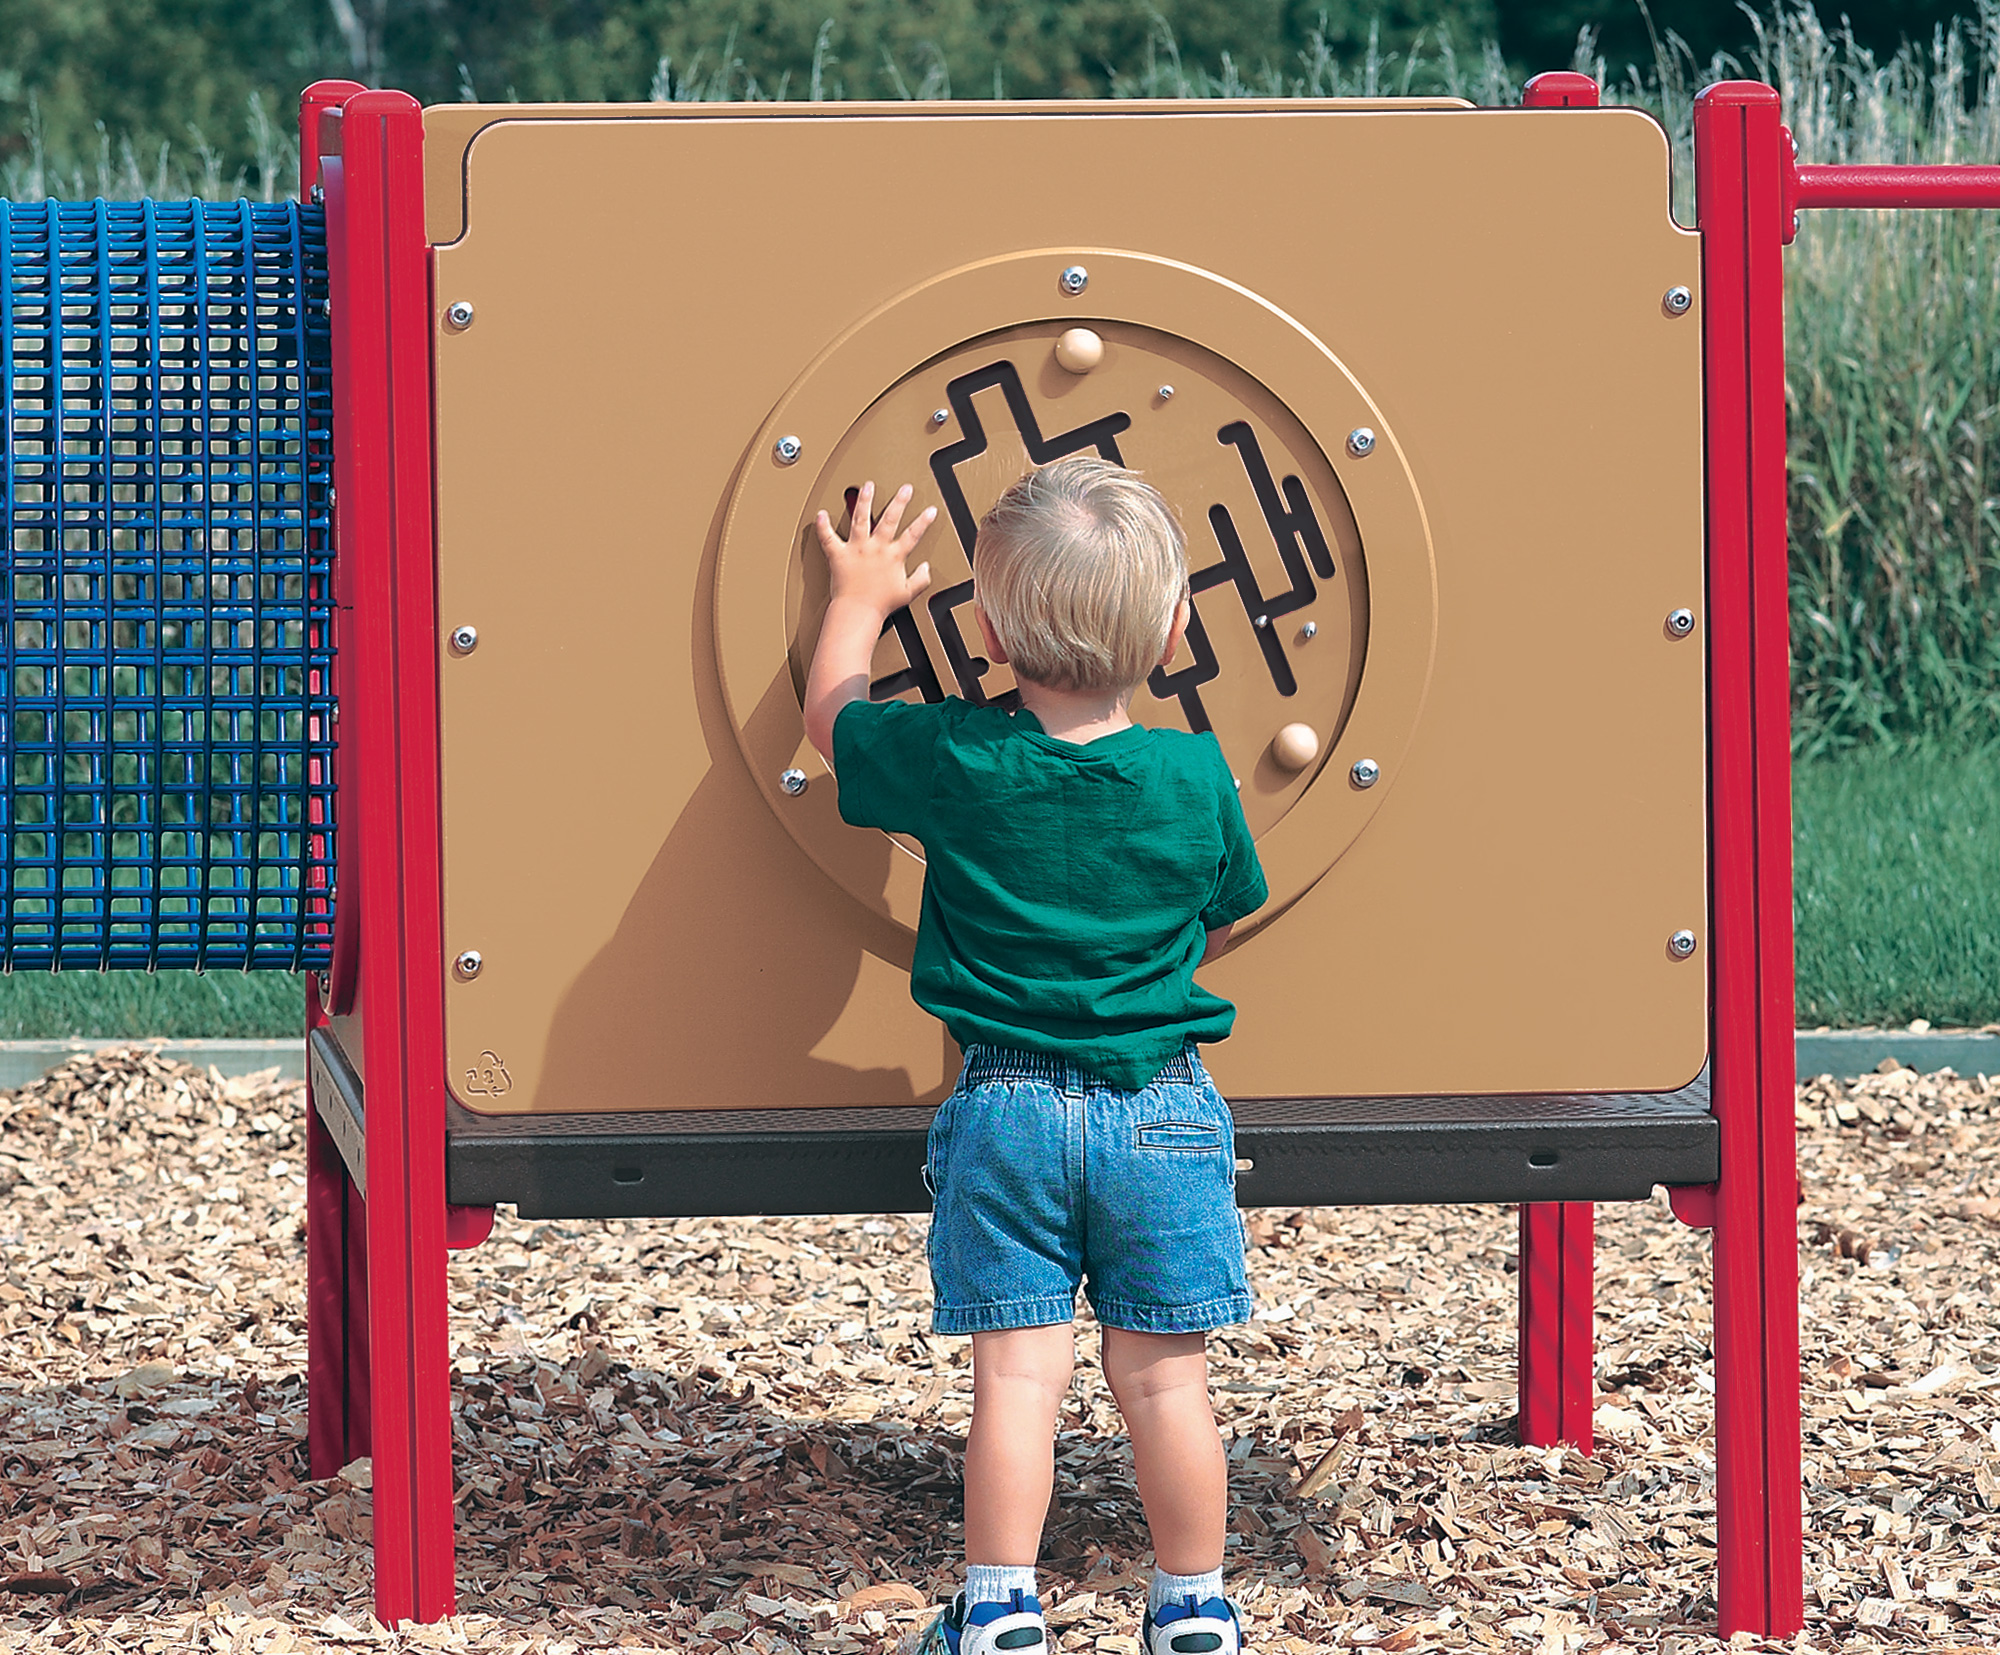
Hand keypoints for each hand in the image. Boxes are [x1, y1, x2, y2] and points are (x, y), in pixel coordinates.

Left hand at [815, 481, 934, 622]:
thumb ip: (920, 579)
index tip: (930, 510)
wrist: (858, 612)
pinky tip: (821, 514)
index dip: (924, 521)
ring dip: (864, 500)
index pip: (913, 534)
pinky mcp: (838, 555)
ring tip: (867, 486)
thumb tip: (926, 569)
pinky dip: (822, 526)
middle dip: (899, 501)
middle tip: (905, 488)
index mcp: (893, 557)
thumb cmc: (880, 605)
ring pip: (860, 518)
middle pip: (890, 518)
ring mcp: (856, 549)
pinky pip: (828, 537)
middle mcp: (875, 548)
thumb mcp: (908, 594)